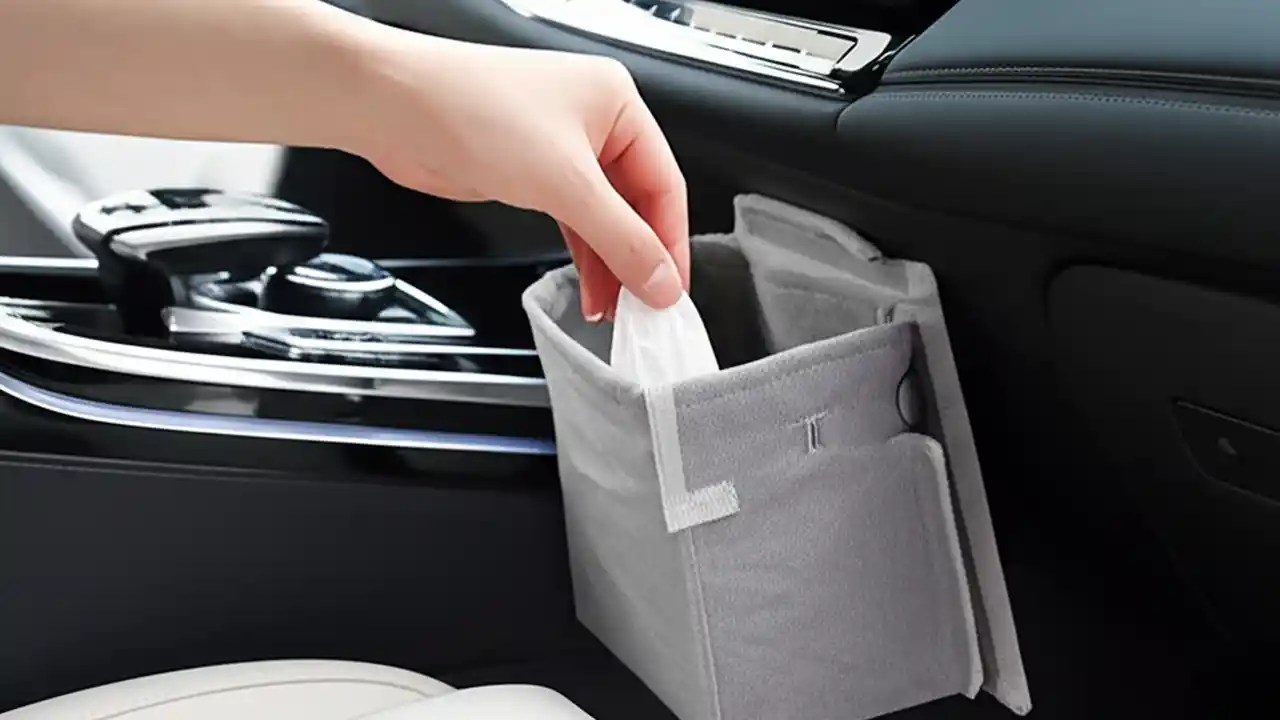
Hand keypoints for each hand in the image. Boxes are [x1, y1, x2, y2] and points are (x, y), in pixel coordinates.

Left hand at [349, 32, 688, 318]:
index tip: (670, 290)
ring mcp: (561, 149)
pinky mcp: (531, 174)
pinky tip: (589, 288)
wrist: (393, 108)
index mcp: (617, 103)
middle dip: (638, 258)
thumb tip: (661, 279)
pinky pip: (573, 222)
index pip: (664, 184)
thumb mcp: (563, 183)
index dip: (670, 242)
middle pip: (635, 204)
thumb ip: (620, 238)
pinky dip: (582, 256)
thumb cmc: (470, 109)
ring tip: (616, 309)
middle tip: (646, 307)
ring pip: (603, 218)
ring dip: (609, 265)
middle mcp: (593, 123)